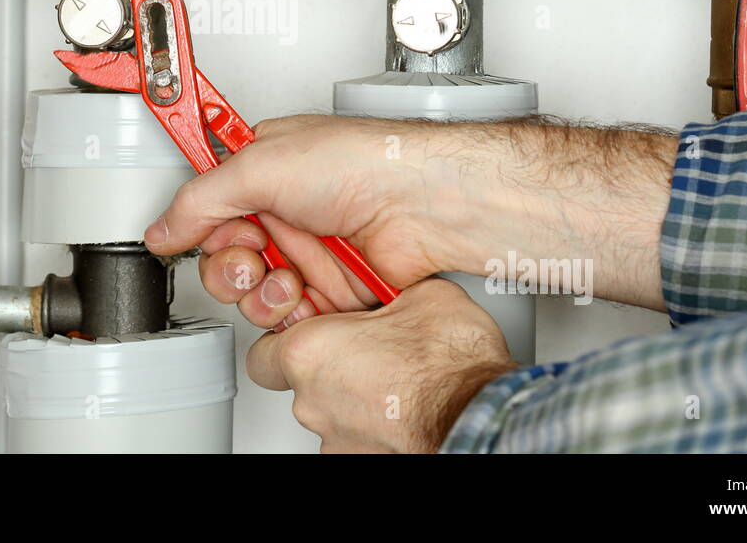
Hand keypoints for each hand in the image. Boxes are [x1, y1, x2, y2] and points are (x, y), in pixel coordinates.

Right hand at [146, 114, 675, 329]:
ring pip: (251, 294)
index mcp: (262, 170)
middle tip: (251, 256)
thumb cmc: (363, 163)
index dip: (198, 224)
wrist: (423, 204)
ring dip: (261, 292)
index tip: (195, 231)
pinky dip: (292, 312)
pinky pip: (287, 317)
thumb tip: (162, 228)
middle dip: (229, 267)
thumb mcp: (260, 165)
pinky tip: (307, 295)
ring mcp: (306, 251)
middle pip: (223, 259)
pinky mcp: (328, 288)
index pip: (206, 207)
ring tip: (286, 276)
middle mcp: (282, 211)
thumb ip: (200, 199)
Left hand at [248, 279, 516, 452]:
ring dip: (352, 394)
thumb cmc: (451, 363)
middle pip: (299, 381)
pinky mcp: (362, 462)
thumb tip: (390, 283)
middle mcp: (312, 402)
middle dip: (327, 363)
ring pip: (329, 410)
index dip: (284, 336)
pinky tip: (403, 403)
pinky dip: (373, 421)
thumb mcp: (419, 292)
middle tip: (362, 346)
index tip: (306, 325)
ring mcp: (336, 441)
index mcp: (309, 353)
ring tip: (393, 376)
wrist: (484, 414)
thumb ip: (383, 289)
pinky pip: (356, 435)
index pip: (262, 350)